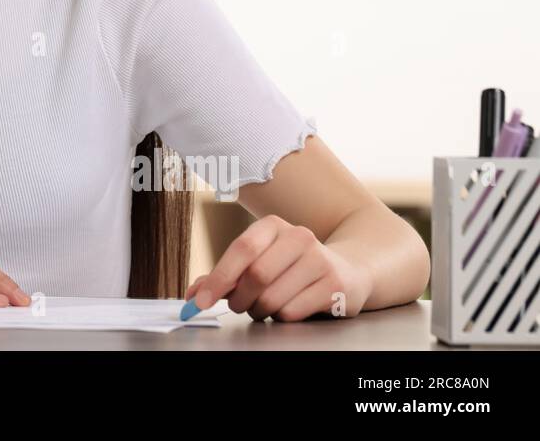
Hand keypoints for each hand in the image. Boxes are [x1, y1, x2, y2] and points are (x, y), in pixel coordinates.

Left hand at [185, 214, 372, 321]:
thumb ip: (226, 275)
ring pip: (273, 298)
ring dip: (260, 310)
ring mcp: (321, 260)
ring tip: (265, 306)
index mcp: (273, 226)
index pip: (241, 249)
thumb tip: (193, 293)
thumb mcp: (260, 261)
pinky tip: (290, 307)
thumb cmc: (292, 267)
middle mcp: (299, 237)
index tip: (199, 301)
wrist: (350, 270)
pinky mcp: (336, 285)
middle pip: (256, 275)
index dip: (218, 277)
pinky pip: (293, 312)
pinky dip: (282, 317)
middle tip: (238, 306)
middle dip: (239, 299)